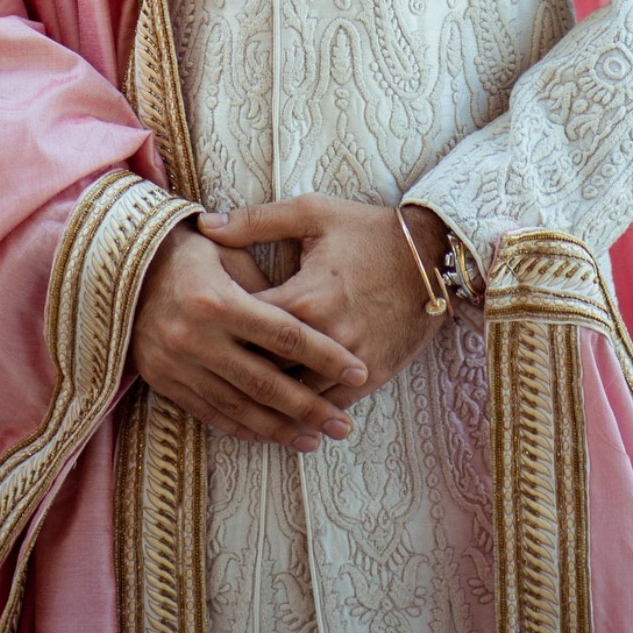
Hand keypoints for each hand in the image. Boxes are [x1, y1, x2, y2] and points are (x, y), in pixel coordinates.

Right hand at [130, 217, 367, 449]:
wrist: (121, 266)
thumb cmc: (188, 251)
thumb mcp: (229, 252)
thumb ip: (268, 286)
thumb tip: (310, 321)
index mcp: (217, 300)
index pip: (285, 335)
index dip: (325, 356)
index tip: (358, 371)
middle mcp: (195, 337)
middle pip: (265, 381)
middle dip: (309, 407)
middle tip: (343, 426)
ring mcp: (176, 363)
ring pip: (238, 406)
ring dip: (279, 428)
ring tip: (314, 439)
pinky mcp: (163, 380)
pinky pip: (209, 412)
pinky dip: (241, 427)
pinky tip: (269, 436)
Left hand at [199, 194, 455, 413]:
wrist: (435, 255)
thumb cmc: (369, 230)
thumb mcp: (313, 213)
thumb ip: (255, 221)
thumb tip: (205, 225)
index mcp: (302, 298)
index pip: (244, 329)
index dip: (218, 333)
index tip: (197, 333)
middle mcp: (324, 337)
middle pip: (266, 370)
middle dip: (237, 373)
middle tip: (208, 377)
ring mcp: (350, 362)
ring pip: (297, 397)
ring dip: (270, 403)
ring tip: (238, 405)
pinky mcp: (372, 374)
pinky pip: (331, 405)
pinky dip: (308, 412)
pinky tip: (286, 419)